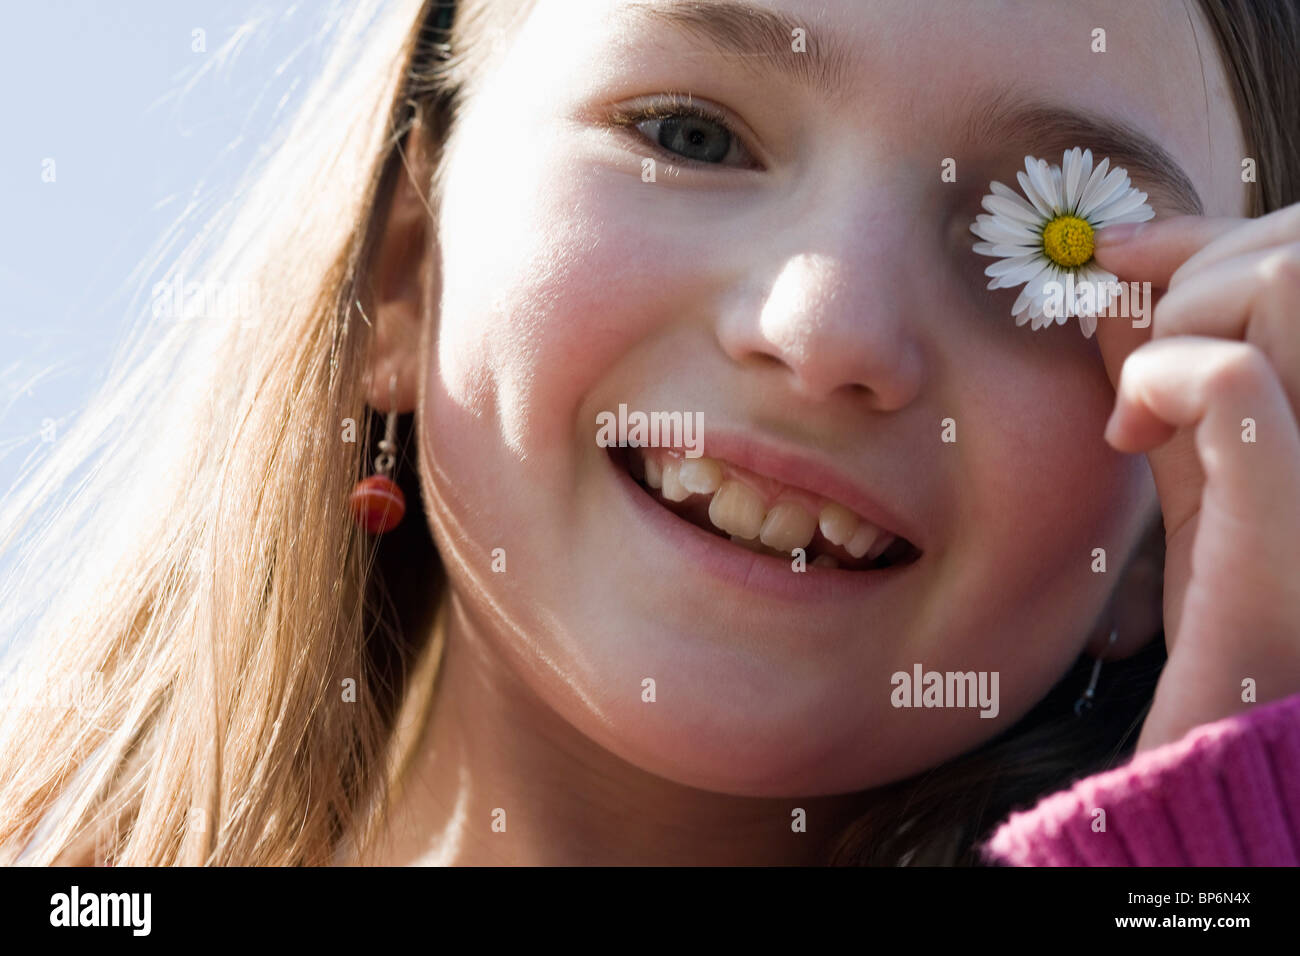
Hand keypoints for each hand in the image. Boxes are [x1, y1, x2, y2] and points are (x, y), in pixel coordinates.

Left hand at [1093, 206, 1299, 752]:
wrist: (1233, 741)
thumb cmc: (1230, 612)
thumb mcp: (1208, 467)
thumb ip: (1180, 372)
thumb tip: (1118, 274)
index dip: (1212, 234)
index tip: (1117, 254)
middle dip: (1194, 274)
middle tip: (1134, 365)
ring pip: (1288, 277)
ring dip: (1182, 318)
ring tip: (1140, 409)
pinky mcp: (1296, 511)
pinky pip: (1235, 376)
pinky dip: (1165, 375)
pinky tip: (1130, 432)